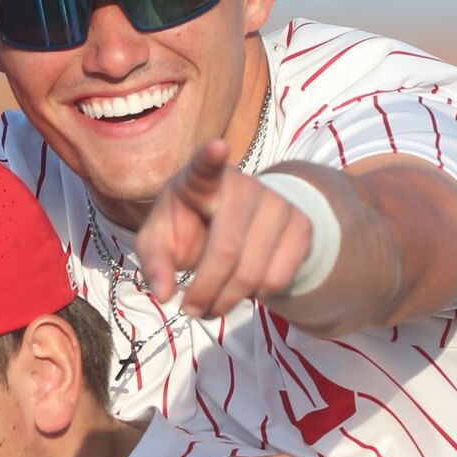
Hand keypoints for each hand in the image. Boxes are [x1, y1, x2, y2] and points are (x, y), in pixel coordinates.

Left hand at [136, 139, 314, 318]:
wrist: (239, 220)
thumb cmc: (189, 226)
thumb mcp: (160, 240)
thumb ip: (154, 262)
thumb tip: (163, 294)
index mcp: (202, 180)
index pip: (206, 165)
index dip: (211, 157)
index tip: (216, 146)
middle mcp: (244, 186)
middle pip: (227, 251)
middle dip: (205, 292)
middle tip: (190, 311)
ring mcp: (278, 203)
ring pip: (255, 274)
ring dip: (228, 302)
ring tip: (212, 304)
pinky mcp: (302, 225)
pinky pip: (280, 279)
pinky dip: (257, 297)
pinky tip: (244, 287)